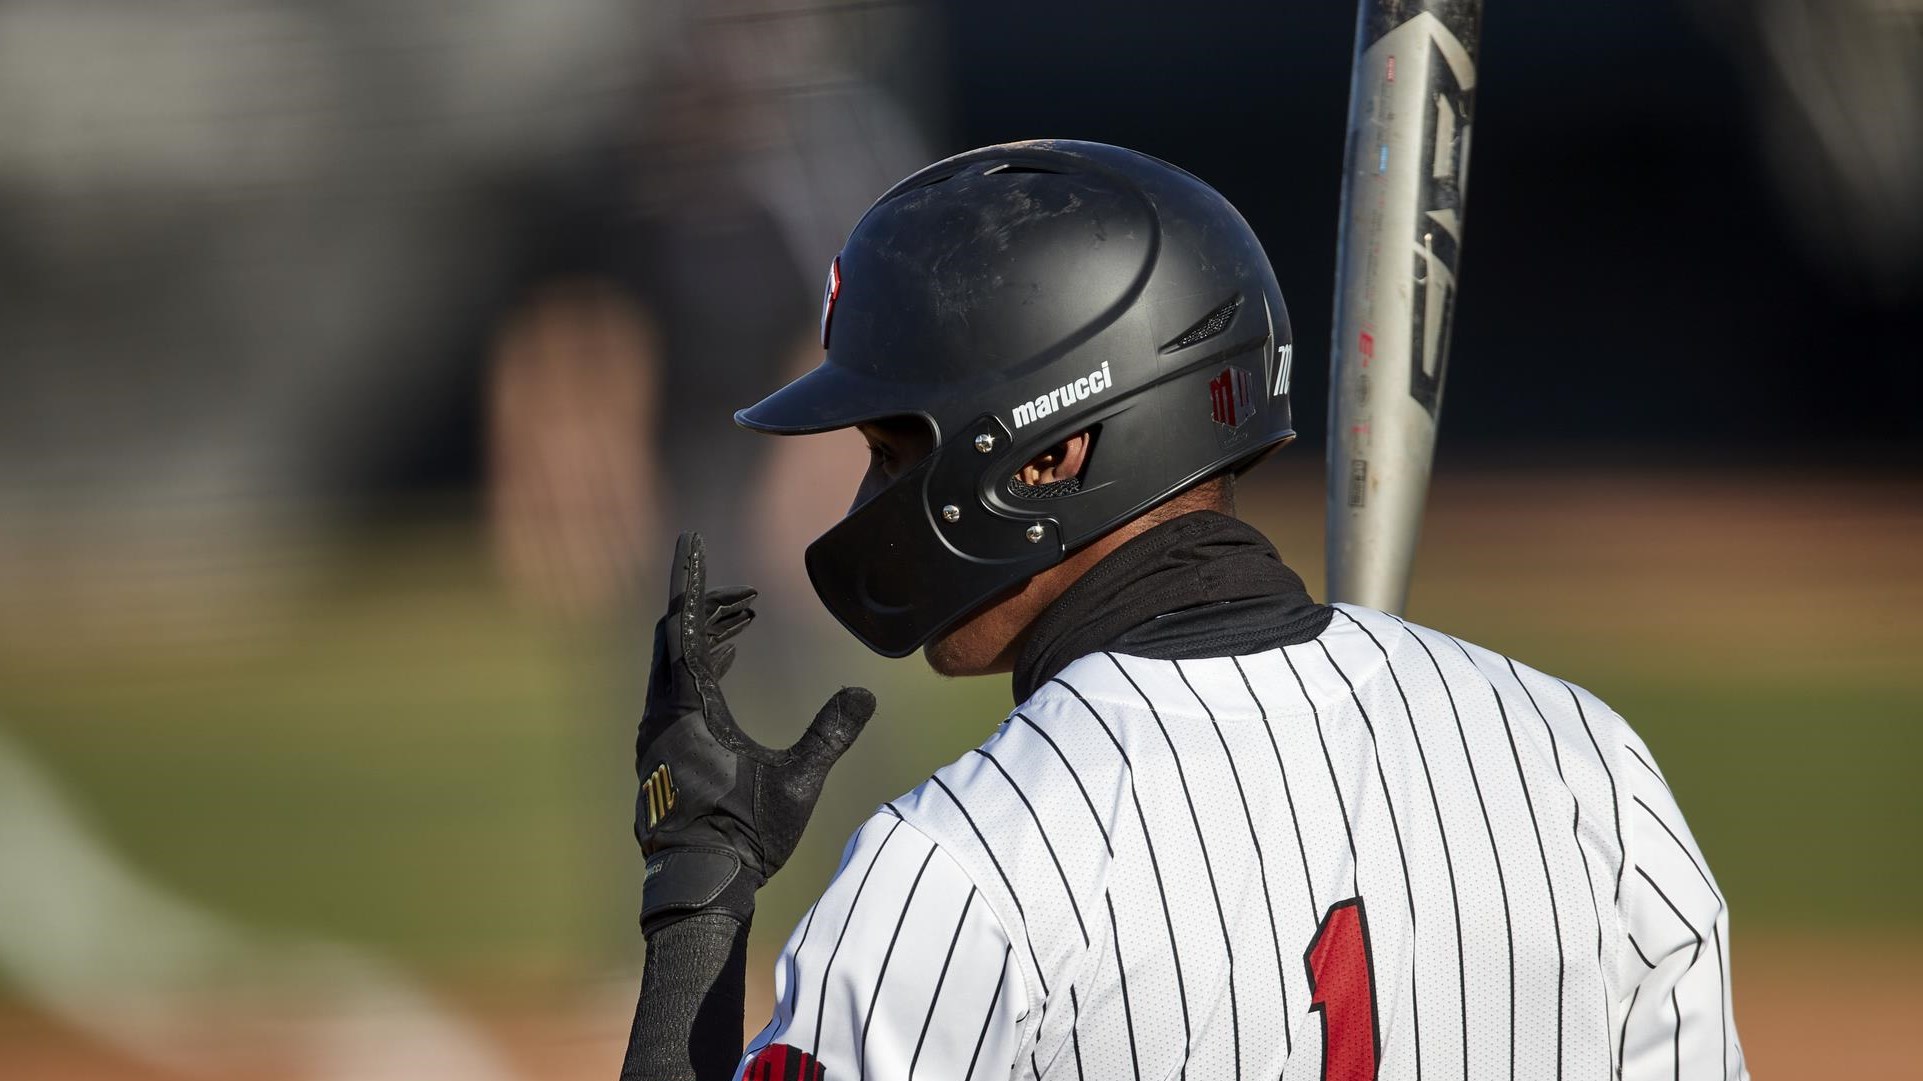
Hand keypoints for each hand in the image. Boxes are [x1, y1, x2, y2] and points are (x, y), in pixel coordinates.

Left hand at [633, 532, 875, 933]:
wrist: (698, 887)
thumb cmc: (745, 836)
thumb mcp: (797, 782)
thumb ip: (830, 734)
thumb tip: (866, 695)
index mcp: (689, 710)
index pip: (684, 626)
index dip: (692, 579)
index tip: (691, 540)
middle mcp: (661, 716)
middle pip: (673, 637)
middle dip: (710, 608)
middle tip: (748, 597)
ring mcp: (655, 737)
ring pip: (671, 665)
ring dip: (706, 639)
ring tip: (744, 624)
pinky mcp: (659, 754)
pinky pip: (672, 690)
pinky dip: (698, 667)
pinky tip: (725, 668)